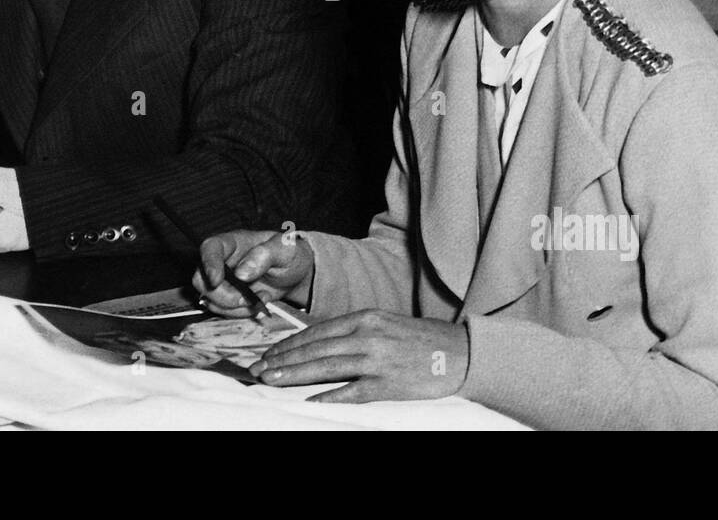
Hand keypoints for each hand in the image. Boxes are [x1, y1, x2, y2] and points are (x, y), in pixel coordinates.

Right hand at [192, 229, 315, 314]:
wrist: (296, 275)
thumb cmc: (289, 254)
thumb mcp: (285, 249)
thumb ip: (264, 255)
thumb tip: (242, 273)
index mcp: (233, 242)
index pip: (210, 248)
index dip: (208, 264)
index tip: (217, 280)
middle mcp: (223, 261)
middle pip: (201, 279)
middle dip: (223, 295)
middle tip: (247, 298)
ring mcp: (224, 282)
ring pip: (210, 300)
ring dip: (235, 307)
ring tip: (261, 298)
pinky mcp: (229, 298)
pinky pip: (223, 311)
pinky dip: (241, 313)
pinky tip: (259, 303)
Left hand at [251, 310, 469, 402]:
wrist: (460, 353)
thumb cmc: (421, 340)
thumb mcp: (385, 324)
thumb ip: (355, 332)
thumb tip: (319, 344)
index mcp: (365, 318)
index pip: (316, 331)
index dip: (289, 343)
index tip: (268, 353)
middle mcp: (367, 336)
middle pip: (315, 349)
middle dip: (282, 360)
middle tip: (257, 370)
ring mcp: (376, 361)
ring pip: (325, 368)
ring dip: (293, 375)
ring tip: (270, 380)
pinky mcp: (387, 384)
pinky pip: (351, 392)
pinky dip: (327, 396)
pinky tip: (307, 401)